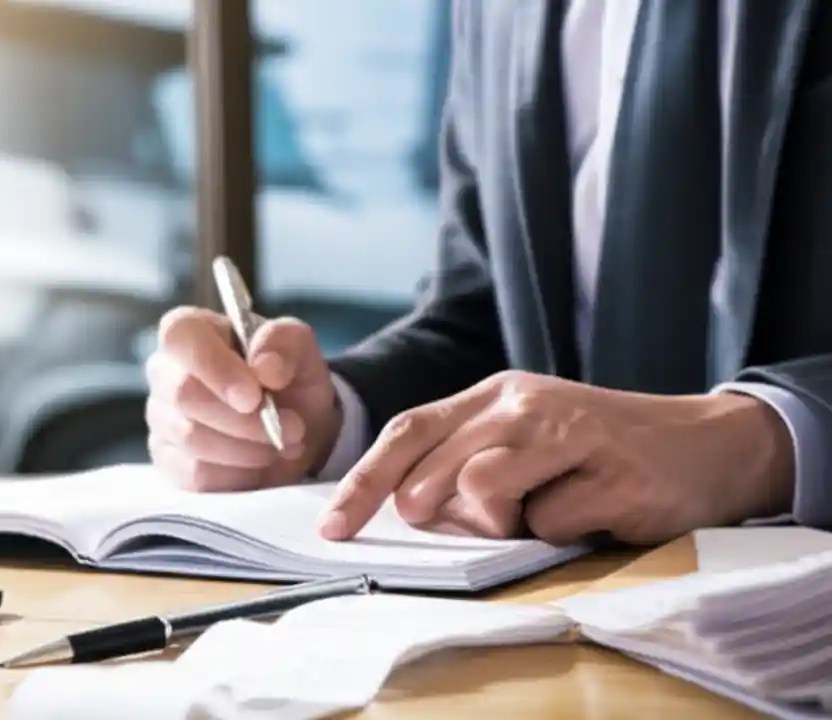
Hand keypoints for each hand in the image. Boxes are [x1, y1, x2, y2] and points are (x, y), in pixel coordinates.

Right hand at [145, 306, 341, 490]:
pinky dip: (239, 474)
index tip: (254, 396)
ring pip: (193, 439)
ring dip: (249, 447)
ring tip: (282, 442)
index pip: (180, 336)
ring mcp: (161, 419)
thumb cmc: (288, 378)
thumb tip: (265, 367)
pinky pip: (196, 475)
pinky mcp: (168, 462)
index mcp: (190, 330)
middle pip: (185, 395)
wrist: (295, 427)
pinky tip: (259, 462)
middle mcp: (165, 372)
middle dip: (245, 419)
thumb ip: (284, 343)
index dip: (215, 366)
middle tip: (292, 426)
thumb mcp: (301, 349)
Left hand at [319, 370, 794, 544]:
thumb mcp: (521, 444)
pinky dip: (562, 534)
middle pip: (433, 469)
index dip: (363, 482)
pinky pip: (550, 525)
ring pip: (482, 491)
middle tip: (484, 516)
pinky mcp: (611, 473)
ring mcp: (570, 435)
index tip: (332, 527)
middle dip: (433, 512)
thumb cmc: (594, 451)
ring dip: (503, 522)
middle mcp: (524, 404)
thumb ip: (462, 465)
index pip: (406, 433)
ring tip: (545, 510)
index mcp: (493, 395)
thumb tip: (403, 507)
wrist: (703, 444)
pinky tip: (594, 512)